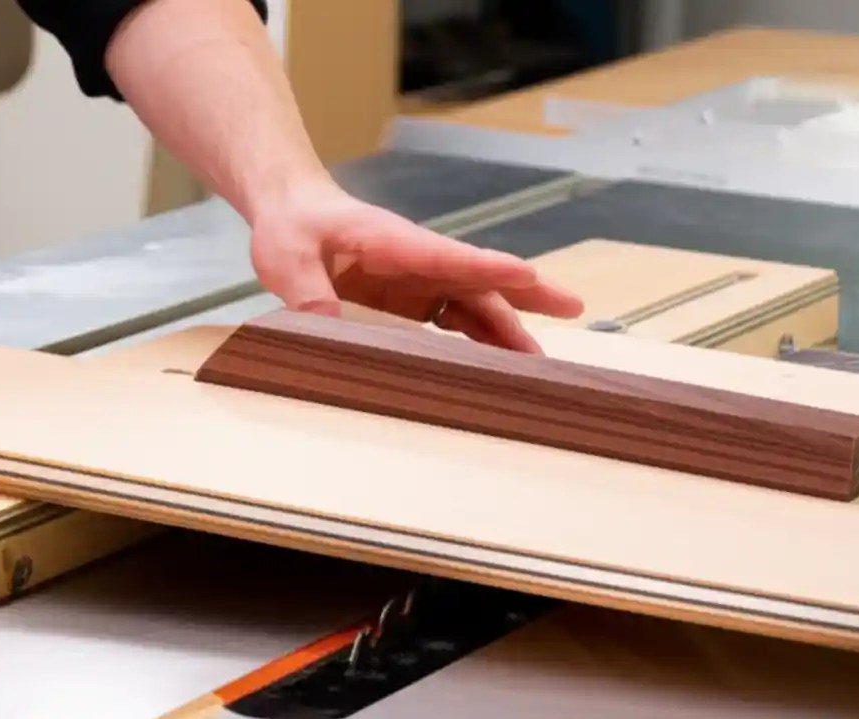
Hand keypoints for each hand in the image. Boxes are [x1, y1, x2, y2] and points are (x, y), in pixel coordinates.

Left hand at [249, 181, 584, 352]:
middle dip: (524, 298)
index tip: (524, 274)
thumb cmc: (293, 226)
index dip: (485, 267)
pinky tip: (498, 364)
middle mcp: (417, 261)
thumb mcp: (286, 256)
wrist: (294, 213)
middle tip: (572, 309)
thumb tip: (325, 325)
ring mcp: (418, 281)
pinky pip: (452, 321)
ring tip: (539, 361)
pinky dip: (478, 340)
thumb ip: (305, 289)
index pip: (446, 255)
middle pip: (478, 282)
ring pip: (473, 305)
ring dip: (507, 329)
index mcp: (392, 242)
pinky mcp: (411, 300)